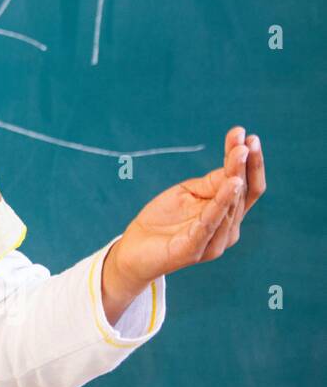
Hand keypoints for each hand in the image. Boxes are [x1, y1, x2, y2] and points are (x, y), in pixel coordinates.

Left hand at [111, 126, 266, 290]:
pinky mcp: (193, 249)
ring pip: (230, 206)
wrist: (134, 250)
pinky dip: (221, 203)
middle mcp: (227, 230)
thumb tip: (233, 166)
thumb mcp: (187, 193)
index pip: (247, 186)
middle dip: (245, 163)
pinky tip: (231, 184)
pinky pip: (209, 223)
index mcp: (227, 215)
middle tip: (247, 140)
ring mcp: (213, 242)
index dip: (250, 162)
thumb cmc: (163, 221)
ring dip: (236, 177)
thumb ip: (210, 184)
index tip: (248, 135)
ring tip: (240, 155)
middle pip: (243, 193)